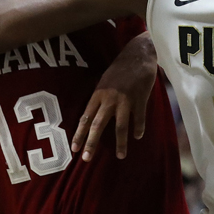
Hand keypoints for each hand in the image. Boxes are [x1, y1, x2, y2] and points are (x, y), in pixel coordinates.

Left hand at [71, 40, 157, 161]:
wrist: (138, 55)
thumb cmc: (120, 68)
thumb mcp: (104, 81)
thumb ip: (99, 98)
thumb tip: (93, 115)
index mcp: (98, 95)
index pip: (85, 118)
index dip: (79, 135)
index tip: (74, 149)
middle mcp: (109, 99)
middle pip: (97, 126)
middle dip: (91, 144)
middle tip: (86, 159)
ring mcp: (125, 100)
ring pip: (120, 127)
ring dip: (120, 143)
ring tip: (121, 156)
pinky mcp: (140, 100)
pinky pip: (138, 119)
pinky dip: (138, 129)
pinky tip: (138, 136)